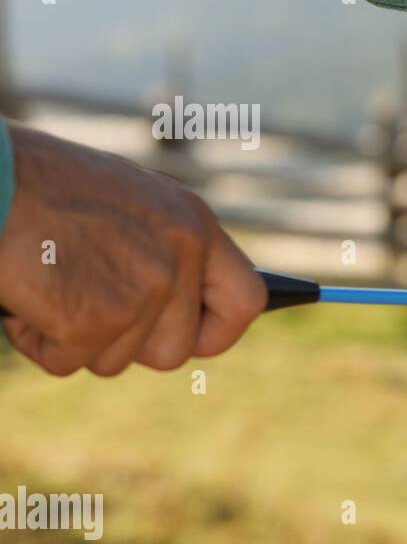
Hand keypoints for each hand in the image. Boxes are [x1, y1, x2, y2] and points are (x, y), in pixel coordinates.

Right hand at [0, 124, 265, 376]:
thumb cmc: (37, 181)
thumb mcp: (123, 202)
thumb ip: (159, 249)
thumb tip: (177, 310)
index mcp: (193, 222)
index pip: (247, 299)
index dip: (218, 332)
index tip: (194, 339)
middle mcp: (180, 256)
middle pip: (172, 350)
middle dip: (124, 343)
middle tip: (81, 302)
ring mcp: (144, 290)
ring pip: (115, 360)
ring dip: (73, 338)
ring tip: (46, 281)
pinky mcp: (95, 319)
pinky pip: (66, 362)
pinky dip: (35, 340)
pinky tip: (22, 294)